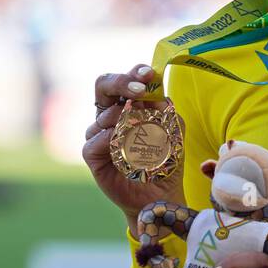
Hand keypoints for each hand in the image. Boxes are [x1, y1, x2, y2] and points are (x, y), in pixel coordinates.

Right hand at [82, 63, 185, 229]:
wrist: (160, 195)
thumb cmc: (166, 161)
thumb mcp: (174, 132)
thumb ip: (168, 112)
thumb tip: (157, 95)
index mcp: (129, 105)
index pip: (126, 80)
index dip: (134, 72)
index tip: (148, 73)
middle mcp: (111, 116)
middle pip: (103, 86)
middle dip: (121, 82)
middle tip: (139, 89)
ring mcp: (99, 134)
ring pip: (103, 115)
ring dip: (123, 118)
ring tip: (142, 131)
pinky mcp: (92, 155)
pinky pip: (95, 140)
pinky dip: (109, 138)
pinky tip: (122, 142)